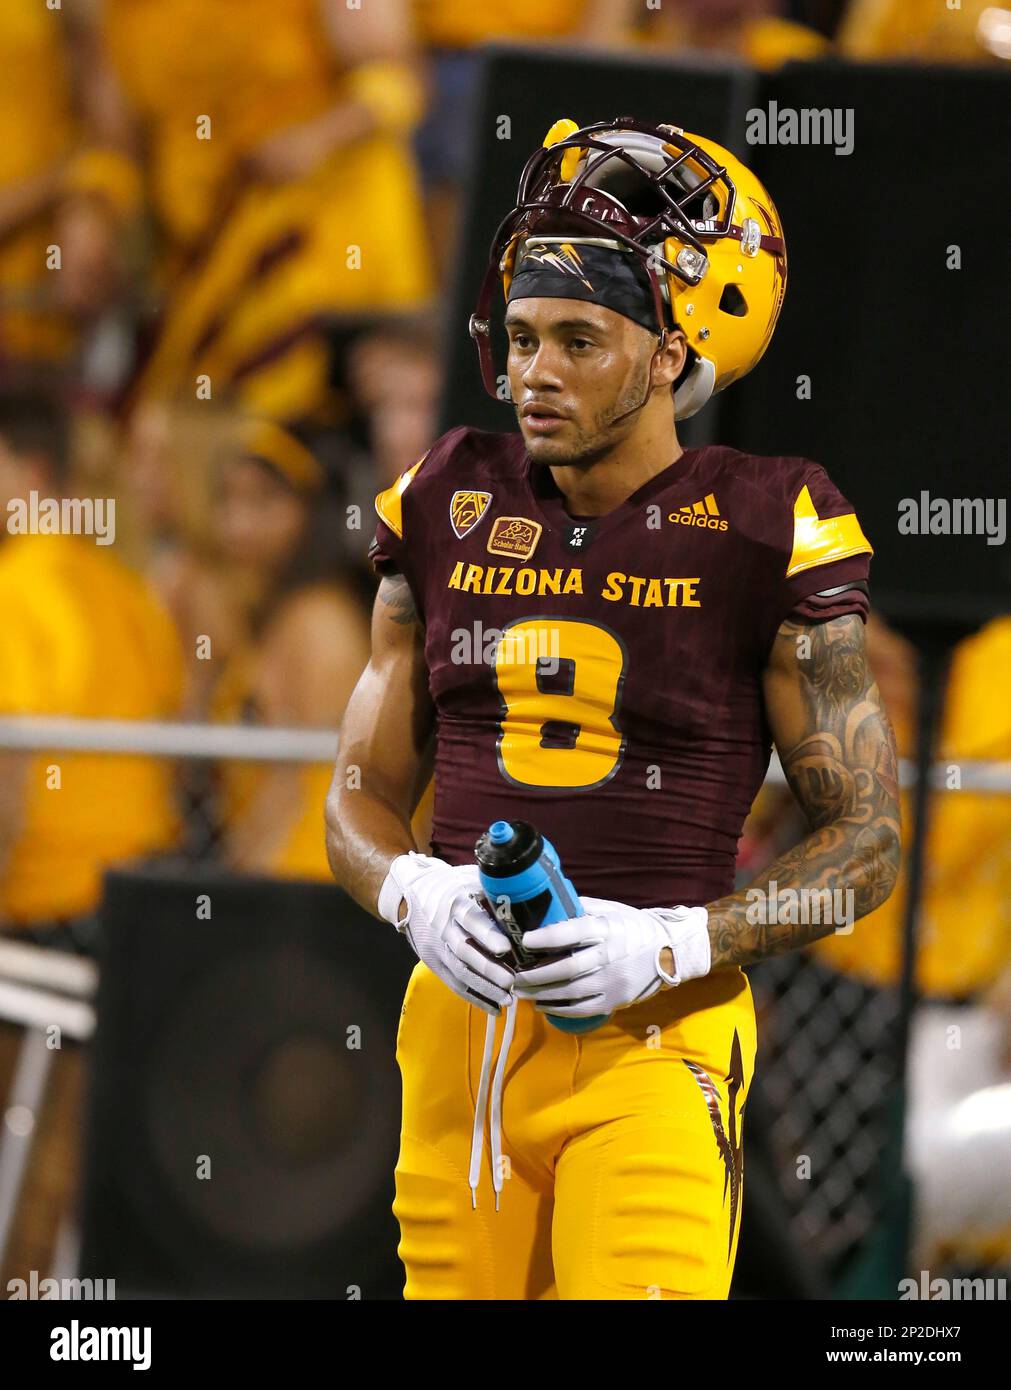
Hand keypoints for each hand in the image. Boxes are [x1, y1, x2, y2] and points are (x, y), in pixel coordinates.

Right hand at [377, 852, 514, 1014]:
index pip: (470, 919)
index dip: (486, 934)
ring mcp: (437, 948)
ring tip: (508, 1000)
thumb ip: (492, 889)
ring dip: (484, 989)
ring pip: (459, 972)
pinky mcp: (434, 963)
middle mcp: (443, 927)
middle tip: (512, 982)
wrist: (409, 895)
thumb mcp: (468, 878)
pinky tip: (493, 1008)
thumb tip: (527, 899)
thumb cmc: (449, 885)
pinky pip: (454, 983)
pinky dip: (473, 997)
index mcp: (455, 902)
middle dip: (488, 969)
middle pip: (465, 951)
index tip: (505, 947)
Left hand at [512, 898, 710, 1017]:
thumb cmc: (633, 926)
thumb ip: (580, 908)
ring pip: (570, 993)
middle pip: (566, 969)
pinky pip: (582, 1009)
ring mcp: (613, 981)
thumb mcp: (610, 910)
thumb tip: (547, 904)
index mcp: (606, 929)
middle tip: (513, 976)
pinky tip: (542, 1005)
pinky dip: (559, 1009)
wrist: (670, 952)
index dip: (546, 937)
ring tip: (521, 992)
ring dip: (541, 994)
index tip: (523, 940)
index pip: (572, 932)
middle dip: (535, 975)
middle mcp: (609, 956)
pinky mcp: (616, 1000)